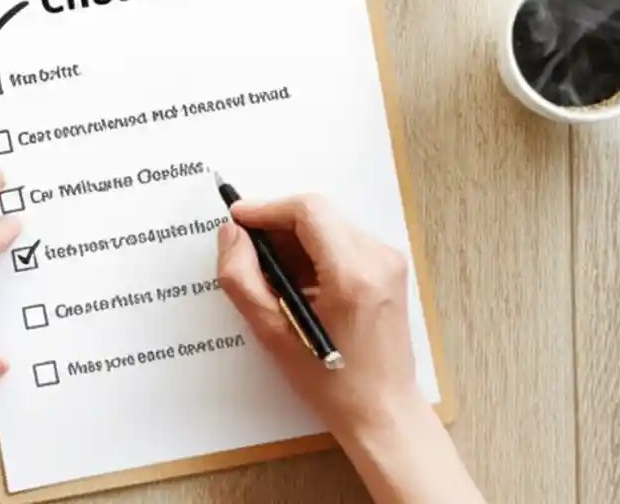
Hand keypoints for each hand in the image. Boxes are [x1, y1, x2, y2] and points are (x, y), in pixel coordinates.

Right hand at [216, 195, 420, 437]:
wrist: (382, 410)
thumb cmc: (333, 383)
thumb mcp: (273, 334)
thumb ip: (242, 279)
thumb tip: (231, 235)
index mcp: (353, 274)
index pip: (308, 210)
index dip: (266, 209)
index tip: (237, 219)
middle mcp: (378, 259)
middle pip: (318, 214)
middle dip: (277, 226)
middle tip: (249, 254)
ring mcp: (388, 262)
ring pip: (329, 225)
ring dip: (295, 240)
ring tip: (273, 278)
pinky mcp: (389, 269)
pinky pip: (343, 241)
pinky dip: (314, 252)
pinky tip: (299, 285)